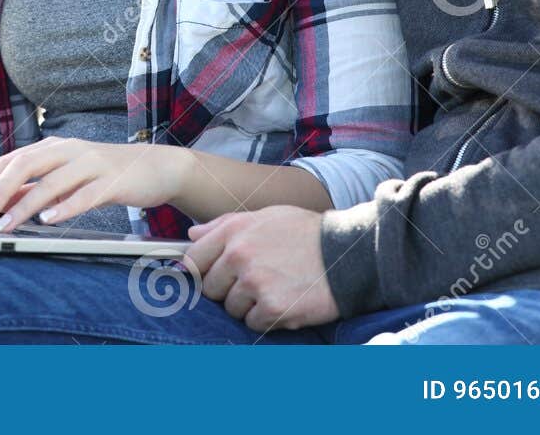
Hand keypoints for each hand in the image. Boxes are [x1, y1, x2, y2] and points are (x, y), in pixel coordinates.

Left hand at [0, 139, 188, 230]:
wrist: (158, 167)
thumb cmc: (109, 174)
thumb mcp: (69, 176)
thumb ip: (39, 187)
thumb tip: (5, 202)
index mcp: (56, 146)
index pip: (13, 159)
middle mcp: (70, 150)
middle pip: (25, 164)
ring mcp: (92, 164)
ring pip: (51, 182)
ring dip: (24, 205)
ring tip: (5, 224)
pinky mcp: (113, 182)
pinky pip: (85, 195)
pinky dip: (64, 207)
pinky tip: (48, 220)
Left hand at [184, 205, 340, 331]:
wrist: (347, 253)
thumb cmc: (306, 233)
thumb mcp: (265, 216)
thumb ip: (224, 225)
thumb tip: (192, 236)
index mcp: (234, 231)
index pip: (193, 260)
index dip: (201, 272)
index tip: (214, 277)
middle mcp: (239, 256)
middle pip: (211, 289)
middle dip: (229, 290)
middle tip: (255, 282)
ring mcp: (255, 283)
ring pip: (232, 308)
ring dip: (249, 305)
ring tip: (274, 289)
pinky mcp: (272, 308)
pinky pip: (253, 323)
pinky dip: (267, 318)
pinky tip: (284, 301)